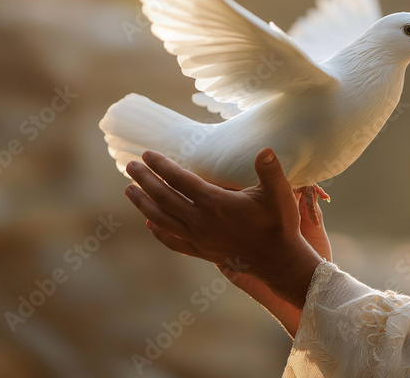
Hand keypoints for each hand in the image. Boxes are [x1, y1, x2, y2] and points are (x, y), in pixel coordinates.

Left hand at [124, 148, 322, 308]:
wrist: (278, 261)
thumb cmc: (279, 224)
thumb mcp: (279, 194)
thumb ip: (270, 170)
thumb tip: (265, 149)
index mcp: (215, 203)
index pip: (180, 180)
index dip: (162, 166)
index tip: (147, 154)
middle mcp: (201, 221)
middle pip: (163, 197)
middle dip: (144, 180)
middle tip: (130, 165)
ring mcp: (199, 238)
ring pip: (161, 219)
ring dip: (143, 204)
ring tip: (130, 190)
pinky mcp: (202, 251)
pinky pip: (172, 240)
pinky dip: (157, 231)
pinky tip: (148, 224)